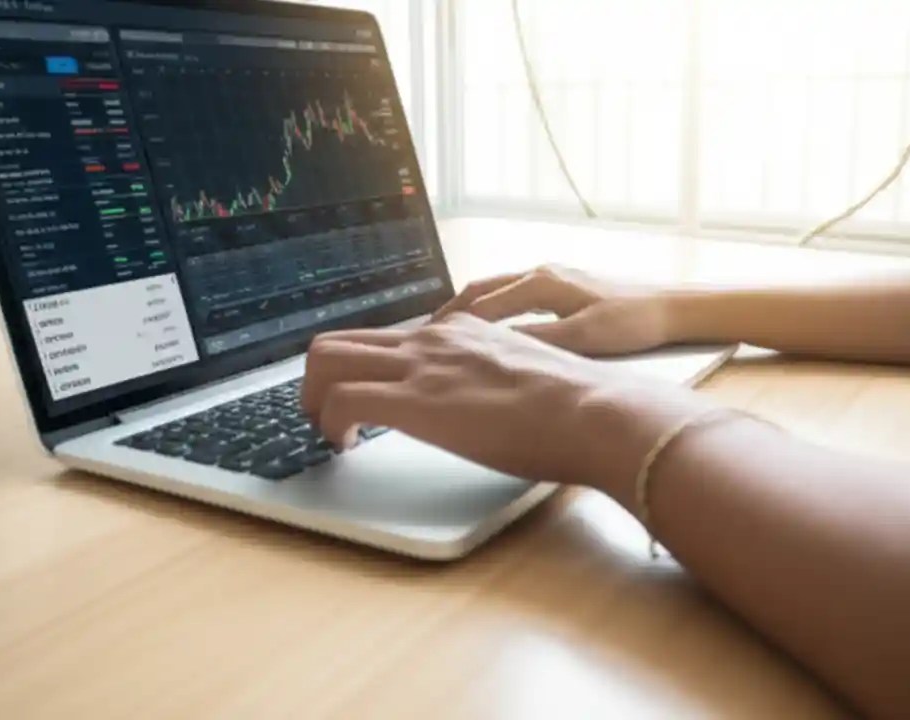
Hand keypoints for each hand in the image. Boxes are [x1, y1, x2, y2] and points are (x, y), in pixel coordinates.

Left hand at [301, 313, 713, 492]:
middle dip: (317, 381)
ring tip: (330, 434)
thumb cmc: (580, 408)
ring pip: (325, 360)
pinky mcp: (415, 401)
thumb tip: (497, 406)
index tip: (368, 401)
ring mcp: (422, 366)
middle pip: (340, 340)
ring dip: (312, 399)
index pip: (389, 337)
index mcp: (463, 331)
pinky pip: (340, 401)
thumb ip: (499, 381)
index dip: (365, 372)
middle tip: (327, 418)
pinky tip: (344, 447)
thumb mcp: (529, 378)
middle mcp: (433, 339)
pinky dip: (327, 425)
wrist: (597, 413)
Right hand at [433, 265, 673, 355]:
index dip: (451, 326)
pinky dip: (492, 309)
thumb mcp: (583, 336)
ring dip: (469, 308)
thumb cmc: (632, 321)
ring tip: (446, 333)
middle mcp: (541, 273)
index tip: (425, 345)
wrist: (672, 307)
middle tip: (423, 336)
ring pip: (496, 289)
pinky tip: (489, 327)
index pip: (481, 304)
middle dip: (450, 311)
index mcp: (541, 283)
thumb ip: (536, 340)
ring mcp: (552, 277)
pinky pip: (513, 294)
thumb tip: (492, 347)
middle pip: (481, 289)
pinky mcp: (563, 287)